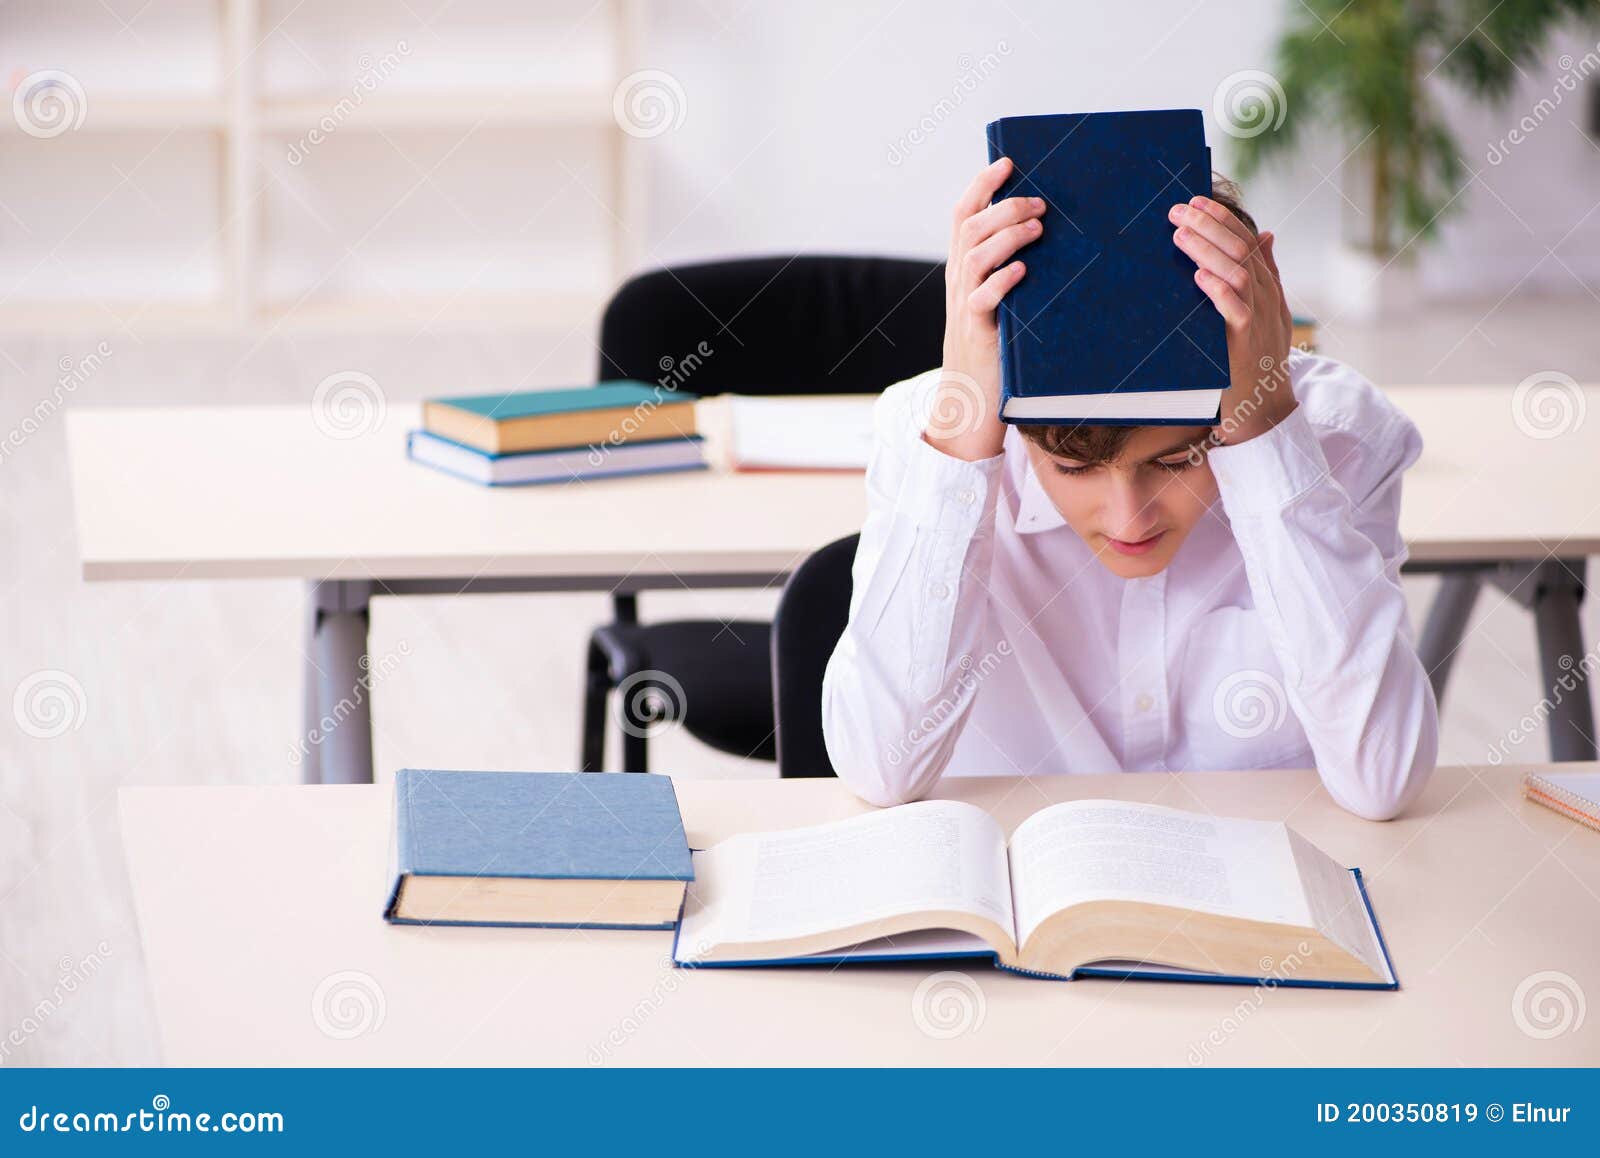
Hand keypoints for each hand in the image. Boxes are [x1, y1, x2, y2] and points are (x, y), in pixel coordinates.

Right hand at [927, 156, 1045, 461]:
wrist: (970, 401)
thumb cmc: (995, 349)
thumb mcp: (1000, 302)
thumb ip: (1010, 270)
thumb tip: (1051, 235)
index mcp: (964, 268)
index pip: (963, 214)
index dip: (982, 185)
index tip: (1009, 162)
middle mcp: (959, 281)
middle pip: (970, 227)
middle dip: (1004, 207)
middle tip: (1040, 203)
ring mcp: (965, 306)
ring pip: (974, 256)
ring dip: (1007, 236)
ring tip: (1038, 228)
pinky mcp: (977, 332)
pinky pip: (982, 299)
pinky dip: (1002, 280)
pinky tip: (1023, 270)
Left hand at [1169, 196, 1294, 445]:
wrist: (1264, 409)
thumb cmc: (1258, 359)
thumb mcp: (1266, 313)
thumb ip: (1265, 274)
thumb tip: (1266, 233)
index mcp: (1266, 287)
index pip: (1246, 242)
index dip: (1222, 219)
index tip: (1194, 201)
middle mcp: (1265, 298)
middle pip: (1241, 251)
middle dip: (1209, 226)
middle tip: (1178, 210)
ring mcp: (1258, 320)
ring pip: (1237, 274)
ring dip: (1207, 252)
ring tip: (1181, 234)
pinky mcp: (1245, 344)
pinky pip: (1236, 312)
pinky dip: (1218, 292)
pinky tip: (1198, 277)